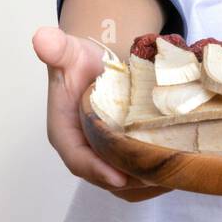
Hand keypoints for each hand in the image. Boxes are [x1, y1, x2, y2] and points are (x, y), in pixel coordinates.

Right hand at [31, 26, 172, 202]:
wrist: (97, 63)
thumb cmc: (81, 61)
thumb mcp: (69, 52)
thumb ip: (57, 48)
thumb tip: (42, 37)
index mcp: (64, 132)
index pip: (77, 159)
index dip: (97, 171)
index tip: (120, 177)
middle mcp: (84, 150)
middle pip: (105, 176)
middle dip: (131, 181)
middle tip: (159, 176)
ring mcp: (104, 156)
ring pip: (125, 183)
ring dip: (148, 183)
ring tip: (174, 174)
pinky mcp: (122, 156)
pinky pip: (138, 177)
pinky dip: (157, 177)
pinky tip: (180, 169)